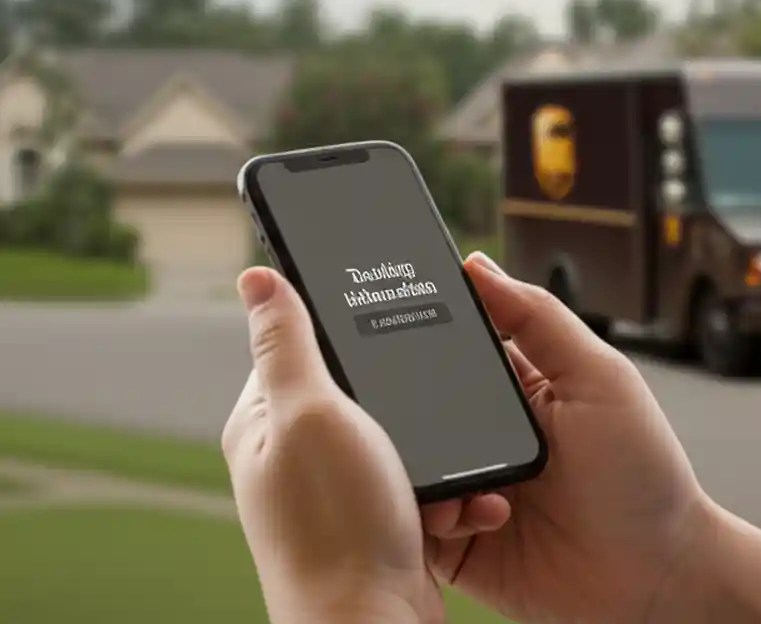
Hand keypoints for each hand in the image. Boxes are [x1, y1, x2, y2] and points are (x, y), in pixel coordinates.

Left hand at [222, 267, 442, 623]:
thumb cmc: (335, 526)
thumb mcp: (311, 412)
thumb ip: (289, 342)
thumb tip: (256, 276)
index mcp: (265, 422)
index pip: (301, 345)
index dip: (349, 332)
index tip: (392, 320)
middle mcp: (296, 455)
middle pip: (364, 390)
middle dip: (411, 397)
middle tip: (431, 404)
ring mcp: (340, 491)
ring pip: (406, 437)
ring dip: (439, 449)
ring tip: (448, 473)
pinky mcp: (380, 521)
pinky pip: (426, 483)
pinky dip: (451, 490)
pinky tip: (461, 505)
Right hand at [422, 254, 712, 623]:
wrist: (657, 575)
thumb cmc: (644, 475)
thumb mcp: (601, 378)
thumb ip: (540, 318)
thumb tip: (478, 266)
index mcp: (519, 390)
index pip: (454, 350)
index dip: (422, 335)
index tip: (385, 315)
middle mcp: (488, 438)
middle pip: (418, 408)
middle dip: (404, 407)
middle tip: (401, 404)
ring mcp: (471, 491)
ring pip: (407, 466)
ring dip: (421, 465)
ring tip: (458, 473)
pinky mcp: (460, 545)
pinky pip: (417, 523)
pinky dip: (432, 516)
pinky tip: (479, 513)